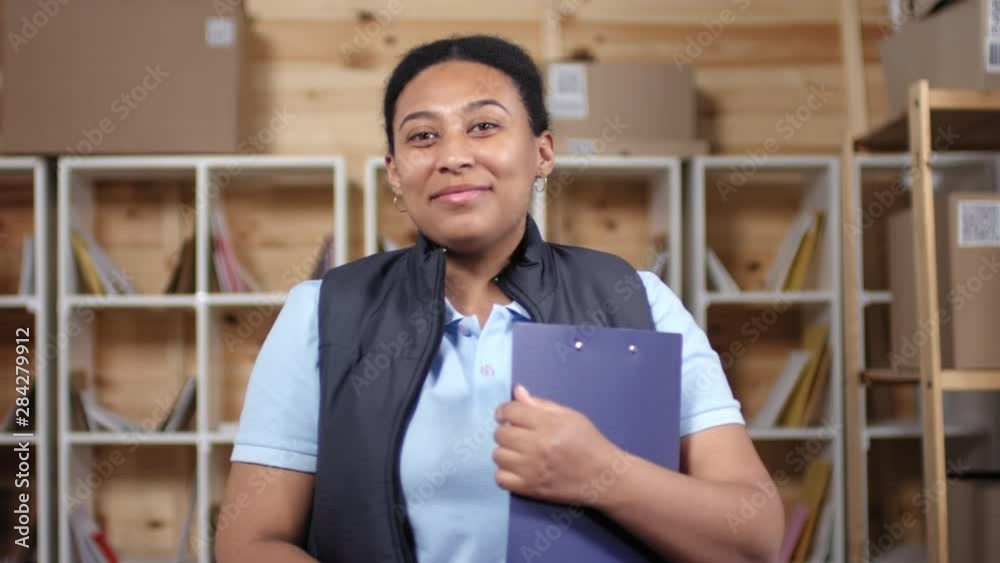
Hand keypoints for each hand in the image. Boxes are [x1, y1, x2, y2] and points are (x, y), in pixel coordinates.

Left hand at [493, 384, 630, 506]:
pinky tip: (518, 469)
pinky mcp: (529, 488)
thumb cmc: (588, 442)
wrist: (602, 476)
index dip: (505, 411)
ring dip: (506, 452)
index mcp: (547, 424)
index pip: (510, 411)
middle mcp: (536, 446)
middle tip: (519, 435)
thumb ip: (541, 404)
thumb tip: (517, 392)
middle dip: (507, 431)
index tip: (508, 415)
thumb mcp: (570, 416)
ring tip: (520, 453)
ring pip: (497, 455)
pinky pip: (500, 478)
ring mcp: (531, 469)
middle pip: (500, 434)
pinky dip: (505, 473)